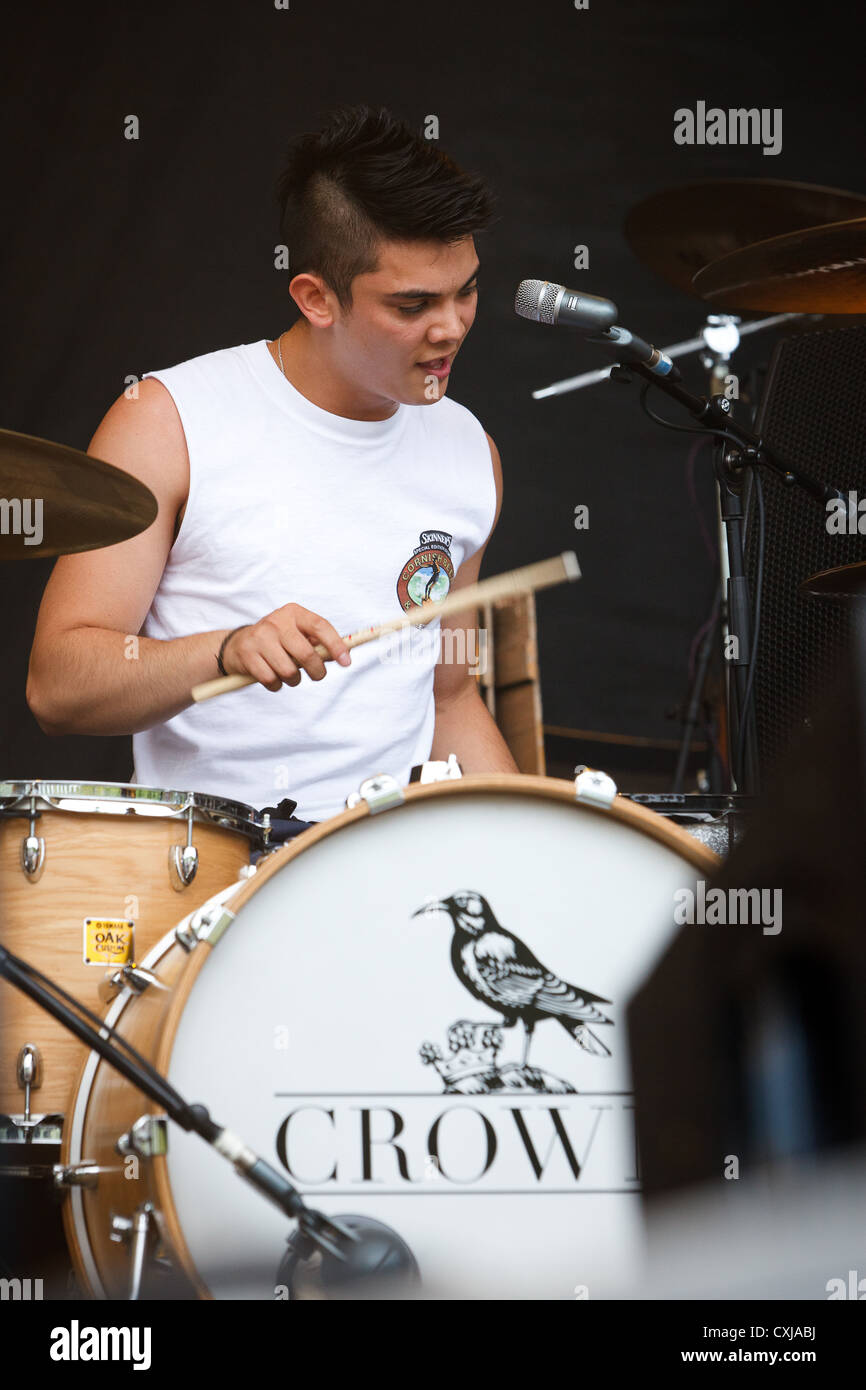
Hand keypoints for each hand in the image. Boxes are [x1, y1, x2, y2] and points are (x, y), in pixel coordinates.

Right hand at [221, 604, 350, 691]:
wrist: (238, 644)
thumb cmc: (277, 641)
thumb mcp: (298, 634)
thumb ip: (318, 644)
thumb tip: (343, 655)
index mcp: (294, 613)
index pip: (320, 626)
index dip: (336, 645)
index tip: (346, 662)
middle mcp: (276, 621)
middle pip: (306, 653)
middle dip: (317, 671)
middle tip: (317, 675)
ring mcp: (260, 637)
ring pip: (289, 671)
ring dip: (294, 680)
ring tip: (290, 676)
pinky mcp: (247, 654)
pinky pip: (271, 680)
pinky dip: (276, 685)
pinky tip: (274, 678)